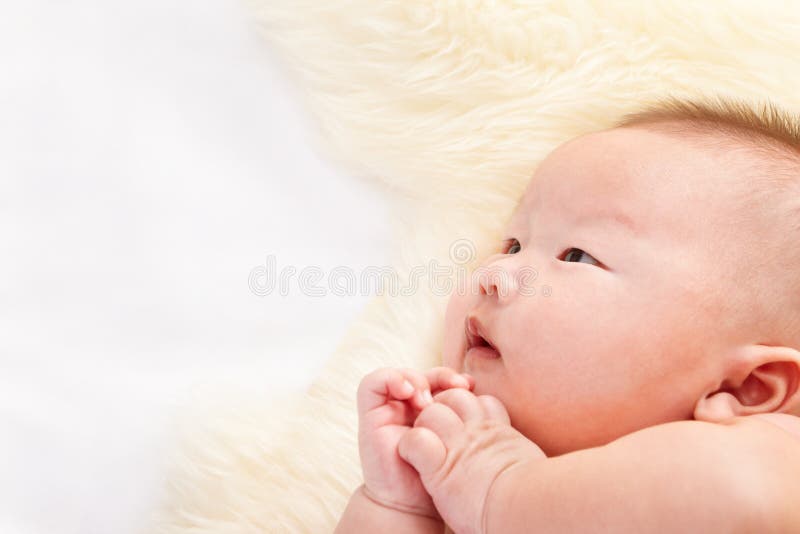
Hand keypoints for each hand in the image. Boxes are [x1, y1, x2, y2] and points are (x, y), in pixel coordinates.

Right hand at [356, 366, 474, 517]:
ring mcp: (387, 409)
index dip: (453, 377)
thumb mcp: (453, 439)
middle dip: (440, 376)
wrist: (408, 504)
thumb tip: (474, 387)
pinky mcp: (369, 414)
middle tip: (455, 387)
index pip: (440, 380)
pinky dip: (391, 380)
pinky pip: (372, 384)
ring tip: (427, 400)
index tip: (470, 386)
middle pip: (421, 374)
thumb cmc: (434, 474)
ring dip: (416, 380)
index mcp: (428, 411)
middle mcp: (406, 407)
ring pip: (399, 374)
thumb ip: (460, 415)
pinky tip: (407, 392)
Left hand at [397, 388, 546, 533]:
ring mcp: (459, 445)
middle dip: (443, 407)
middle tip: (440, 430)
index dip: (472, 409)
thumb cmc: (534, 496)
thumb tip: (530, 462)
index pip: (483, 402)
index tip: (469, 426)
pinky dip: (410, 447)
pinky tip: (413, 459)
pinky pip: (415, 440)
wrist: (526, 507)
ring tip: (426, 442)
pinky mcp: (440, 466)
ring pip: (433, 412)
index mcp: (500, 433)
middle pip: (455, 397)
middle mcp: (479, 432)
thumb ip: (520, 455)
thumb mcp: (531, 464)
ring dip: (425, 423)